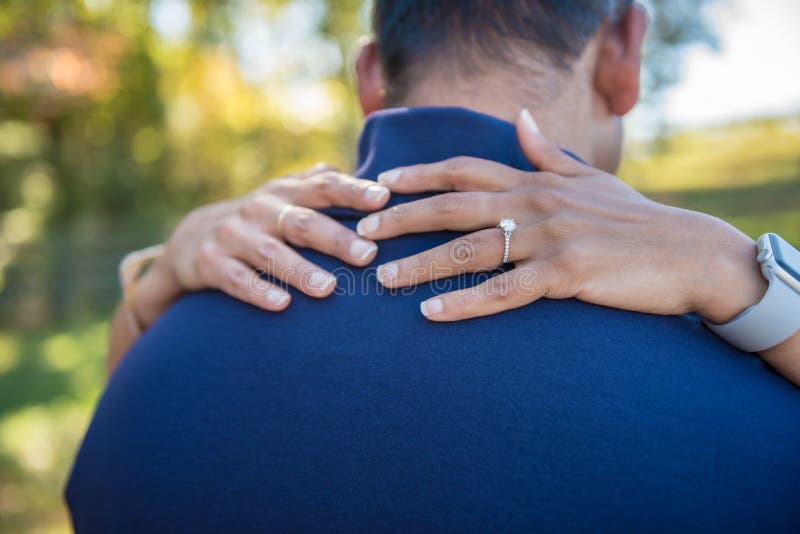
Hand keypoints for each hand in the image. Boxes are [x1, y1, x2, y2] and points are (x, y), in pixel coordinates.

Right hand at [133, 164, 389, 326]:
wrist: (190, 239)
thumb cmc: (261, 220)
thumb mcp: (287, 197)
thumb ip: (325, 186)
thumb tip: (379, 183)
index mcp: (286, 192)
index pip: (324, 186)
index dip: (353, 191)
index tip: (383, 200)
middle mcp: (261, 209)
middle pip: (302, 222)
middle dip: (336, 238)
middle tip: (367, 254)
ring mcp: (235, 236)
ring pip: (271, 253)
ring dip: (300, 271)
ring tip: (328, 288)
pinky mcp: (212, 263)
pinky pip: (237, 279)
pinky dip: (258, 291)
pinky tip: (281, 304)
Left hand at [356, 110, 766, 322]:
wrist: (690, 253)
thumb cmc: (635, 222)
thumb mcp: (591, 180)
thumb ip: (548, 153)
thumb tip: (522, 120)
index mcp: (537, 180)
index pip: (466, 168)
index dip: (421, 173)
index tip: (382, 181)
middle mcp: (536, 202)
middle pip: (455, 206)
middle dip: (405, 218)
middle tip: (363, 232)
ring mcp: (550, 238)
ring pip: (471, 250)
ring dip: (422, 265)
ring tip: (383, 280)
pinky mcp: (567, 274)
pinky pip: (505, 291)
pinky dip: (466, 303)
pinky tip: (432, 313)